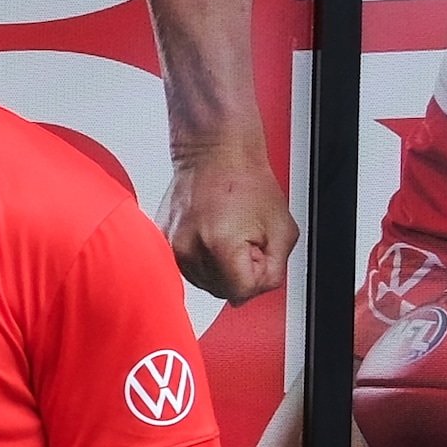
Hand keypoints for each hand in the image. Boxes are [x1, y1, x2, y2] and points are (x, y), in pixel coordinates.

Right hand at [164, 130, 296, 306]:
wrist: (215, 154)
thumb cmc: (246, 181)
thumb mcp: (283, 228)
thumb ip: (275, 270)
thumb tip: (254, 291)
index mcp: (220, 248)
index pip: (242, 293)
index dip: (257, 277)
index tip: (258, 253)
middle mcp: (190, 252)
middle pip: (221, 291)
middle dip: (238, 273)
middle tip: (244, 240)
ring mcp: (173, 249)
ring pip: (203, 283)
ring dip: (219, 268)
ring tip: (226, 234)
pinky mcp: (164, 244)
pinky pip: (189, 269)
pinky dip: (203, 260)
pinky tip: (211, 235)